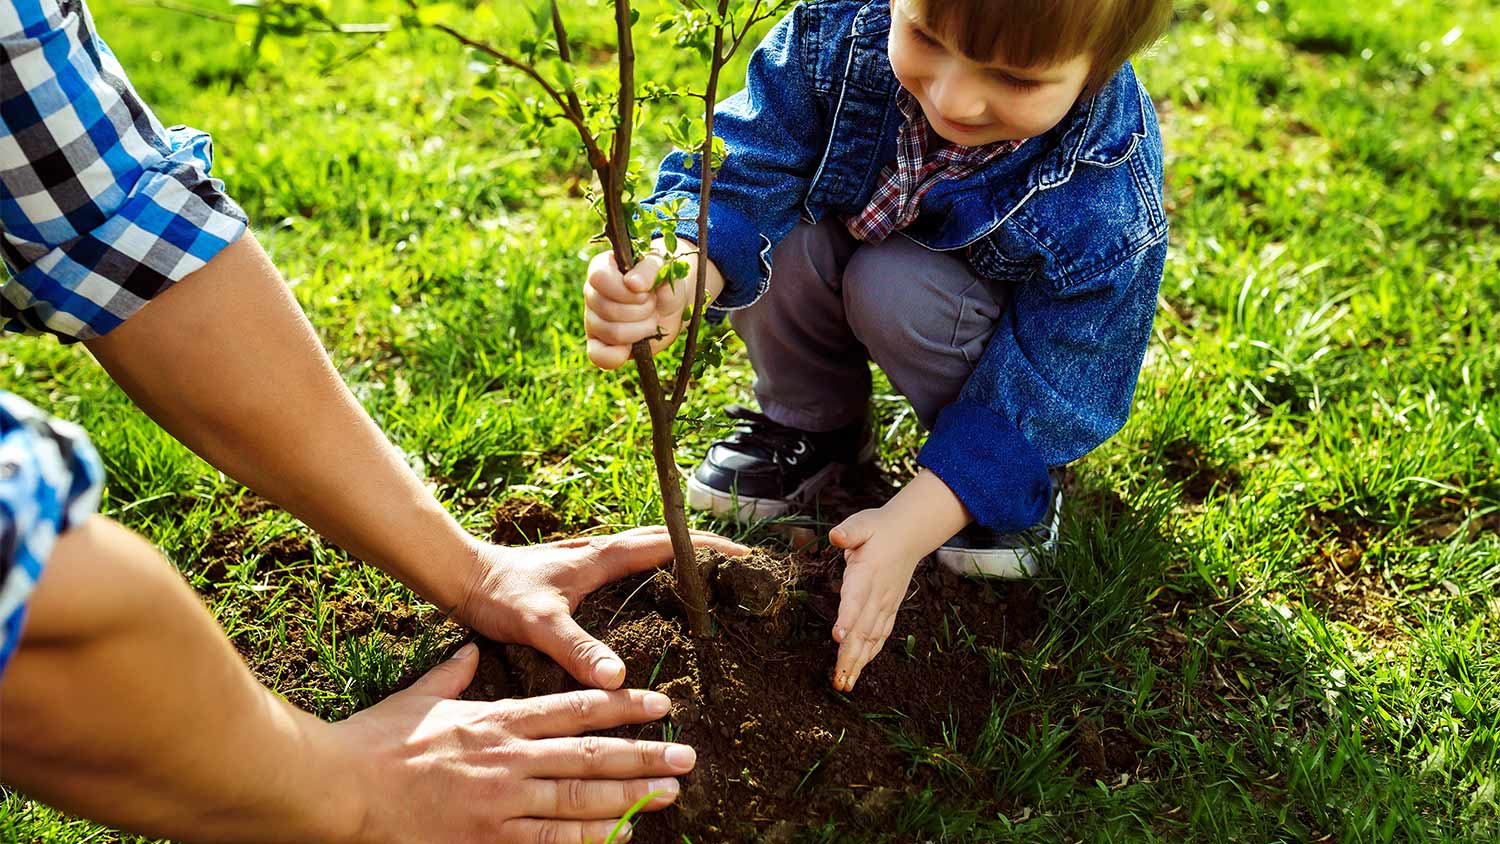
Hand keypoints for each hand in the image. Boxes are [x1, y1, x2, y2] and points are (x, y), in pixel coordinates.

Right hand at [338, 644, 694, 843]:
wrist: (341, 788)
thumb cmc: (378, 741)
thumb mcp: (422, 695)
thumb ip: (455, 673)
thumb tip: (470, 649)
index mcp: (498, 719)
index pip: (574, 709)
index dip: (622, 706)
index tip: (659, 704)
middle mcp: (509, 758)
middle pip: (590, 756)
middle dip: (644, 756)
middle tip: (686, 756)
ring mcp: (500, 802)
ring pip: (580, 800)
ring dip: (630, 798)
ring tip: (669, 793)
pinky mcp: (486, 839)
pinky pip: (549, 841)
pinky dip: (587, 839)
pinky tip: (619, 837)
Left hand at [458, 527, 747, 688]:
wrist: (462, 579)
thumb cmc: (499, 597)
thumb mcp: (540, 625)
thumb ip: (577, 649)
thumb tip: (618, 681)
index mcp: (601, 556)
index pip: (667, 544)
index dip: (706, 547)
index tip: (742, 553)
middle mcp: (600, 550)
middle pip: (664, 539)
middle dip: (703, 546)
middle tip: (739, 560)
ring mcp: (589, 558)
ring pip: (647, 547)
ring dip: (680, 552)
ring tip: (711, 570)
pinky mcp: (578, 571)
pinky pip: (630, 562)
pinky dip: (655, 565)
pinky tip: (657, 588)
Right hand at [584, 249, 689, 369]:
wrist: (672, 305)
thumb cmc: (664, 281)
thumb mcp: (664, 267)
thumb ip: (650, 269)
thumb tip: (633, 283)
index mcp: (602, 268)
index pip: (600, 278)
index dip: (626, 290)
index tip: (646, 291)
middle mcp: (592, 293)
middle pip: (608, 309)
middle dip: (641, 310)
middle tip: (652, 304)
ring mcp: (593, 320)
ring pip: (612, 333)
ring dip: (641, 329)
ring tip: (650, 319)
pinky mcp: (599, 343)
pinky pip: (598, 356)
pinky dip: (619, 355)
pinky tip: (635, 345)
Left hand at [827, 508, 922, 692]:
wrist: (908, 535)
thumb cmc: (879, 529)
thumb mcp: (863, 523)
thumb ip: (849, 531)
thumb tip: (836, 536)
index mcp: (868, 573)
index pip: (857, 599)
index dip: (848, 618)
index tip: (838, 637)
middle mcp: (879, 594)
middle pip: (863, 629)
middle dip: (850, 655)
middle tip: (838, 679)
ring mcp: (886, 605)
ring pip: (871, 638)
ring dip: (858, 662)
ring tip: (844, 684)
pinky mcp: (889, 610)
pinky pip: (879, 636)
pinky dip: (869, 654)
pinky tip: (858, 670)